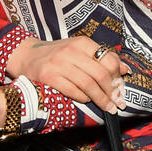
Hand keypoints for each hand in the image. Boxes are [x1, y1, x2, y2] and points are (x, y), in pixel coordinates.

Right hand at [5, 36, 130, 111]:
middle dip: (112, 91)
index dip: (117, 76)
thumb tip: (126, 70)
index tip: (122, 88)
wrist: (25, 55)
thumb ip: (101, 58)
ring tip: (108, 107)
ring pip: (88, 84)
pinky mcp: (49, 77)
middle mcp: (71, 51)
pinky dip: (84, 98)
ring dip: (101, 99)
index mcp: (81, 43)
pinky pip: (73, 91)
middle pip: (100, 74)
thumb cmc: (56, 54)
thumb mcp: (78, 50)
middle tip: (118, 103)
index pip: (108, 59)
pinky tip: (88, 101)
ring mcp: (59, 64)